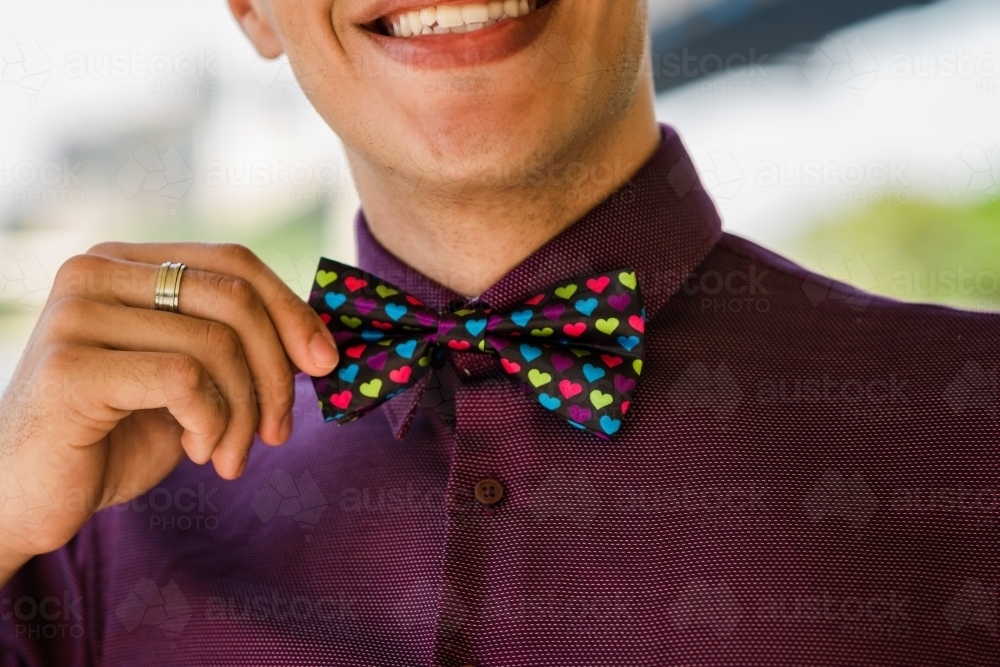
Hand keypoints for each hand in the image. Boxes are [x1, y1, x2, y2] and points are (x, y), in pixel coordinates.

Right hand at [0, 242, 337, 581]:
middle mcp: (95, 272)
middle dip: (276, 372)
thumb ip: (236, 346)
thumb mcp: (188, 379)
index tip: (325, 363)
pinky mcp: (71, 366)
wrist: (28, 497)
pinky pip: (185, 379)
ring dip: (243, 412)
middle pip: (234, 298)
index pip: (234, 262)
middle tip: (278, 431)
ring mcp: (77, 314)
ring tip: (229, 454)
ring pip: (216, 343)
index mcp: (126, 263)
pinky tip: (197, 452)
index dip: (291, 310)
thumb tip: (319, 341)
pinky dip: (212, 422)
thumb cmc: (114, 436)